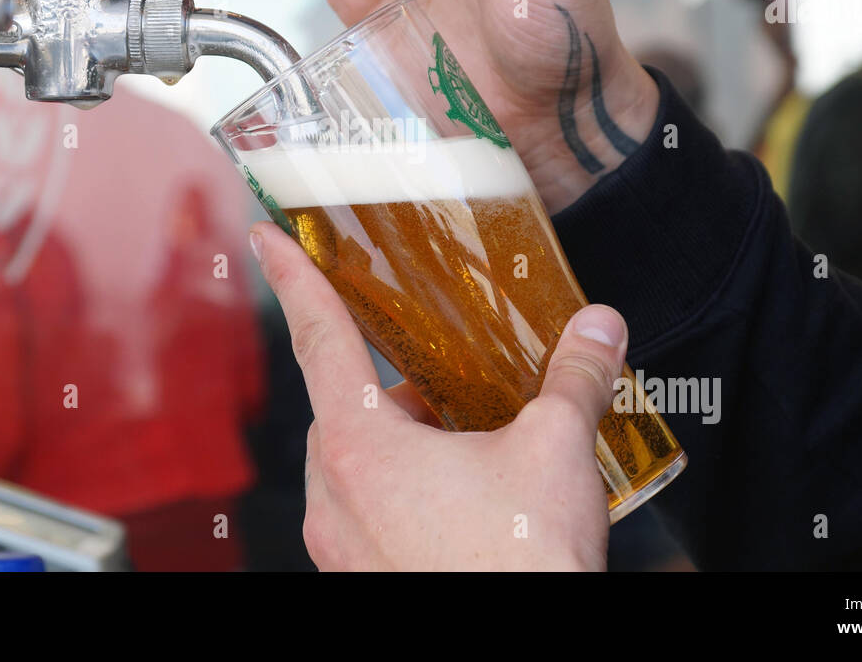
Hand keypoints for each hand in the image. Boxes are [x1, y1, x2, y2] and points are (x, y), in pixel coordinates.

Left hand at [250, 221, 627, 570]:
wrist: (525, 650)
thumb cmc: (520, 565)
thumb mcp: (555, 452)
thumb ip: (573, 379)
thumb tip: (596, 331)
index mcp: (362, 445)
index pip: (319, 337)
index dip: (293, 279)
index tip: (265, 241)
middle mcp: (335, 495)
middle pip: (346, 409)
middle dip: (396, 394)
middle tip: (451, 392)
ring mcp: (341, 546)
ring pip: (355, 466)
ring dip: (401, 448)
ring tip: (470, 456)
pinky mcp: (361, 580)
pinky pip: (366, 516)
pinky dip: (402, 496)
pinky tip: (461, 507)